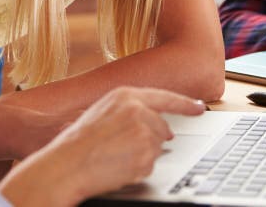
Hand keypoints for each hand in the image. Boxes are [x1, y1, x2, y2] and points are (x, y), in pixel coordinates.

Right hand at [0, 86, 205, 206]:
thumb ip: (130, 111)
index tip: (200, 108)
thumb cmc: (77, 142)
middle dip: (153, 141)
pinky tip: (117, 167)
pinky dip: (137, 170)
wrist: (65, 164)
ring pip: (156, 148)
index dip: (185, 104)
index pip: (165, 97)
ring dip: (140, 157)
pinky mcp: (145, 153)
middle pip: (162, 128)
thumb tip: (158, 125)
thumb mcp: (102, 113)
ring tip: (114, 157)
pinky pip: (150, 165)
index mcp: (126, 95)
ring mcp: (143, 131)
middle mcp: (138, 109)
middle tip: (127, 149)